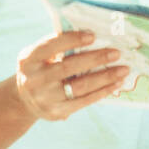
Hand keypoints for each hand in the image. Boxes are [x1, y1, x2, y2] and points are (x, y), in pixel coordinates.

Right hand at [14, 30, 128, 120]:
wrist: (24, 101)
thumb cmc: (41, 68)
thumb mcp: (40, 56)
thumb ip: (59, 46)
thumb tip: (94, 36)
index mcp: (28, 59)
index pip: (50, 46)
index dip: (72, 40)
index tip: (93, 36)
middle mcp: (34, 80)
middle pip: (68, 67)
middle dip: (95, 59)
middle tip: (116, 53)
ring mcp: (45, 98)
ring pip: (80, 86)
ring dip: (106, 77)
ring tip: (123, 69)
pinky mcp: (56, 112)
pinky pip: (84, 101)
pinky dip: (103, 91)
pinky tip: (116, 84)